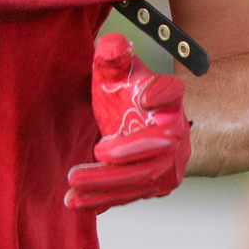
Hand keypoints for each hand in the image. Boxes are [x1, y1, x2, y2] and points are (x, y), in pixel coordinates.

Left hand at [65, 33, 191, 212]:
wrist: (141, 124)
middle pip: (155, 152)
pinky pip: (131, 196)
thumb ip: (113, 55)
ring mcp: (171, 164)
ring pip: (141, 181)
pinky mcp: (157, 186)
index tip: (144, 97)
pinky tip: (77, 204)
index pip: (172, 90)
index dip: (162, 93)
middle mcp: (177, 132)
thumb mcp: (118, 72)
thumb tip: (112, 44)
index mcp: (170, 98)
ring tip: (71, 190)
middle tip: (80, 169)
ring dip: (104, 188)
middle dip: (118, 163)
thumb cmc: (127, 94)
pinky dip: (104, 201)